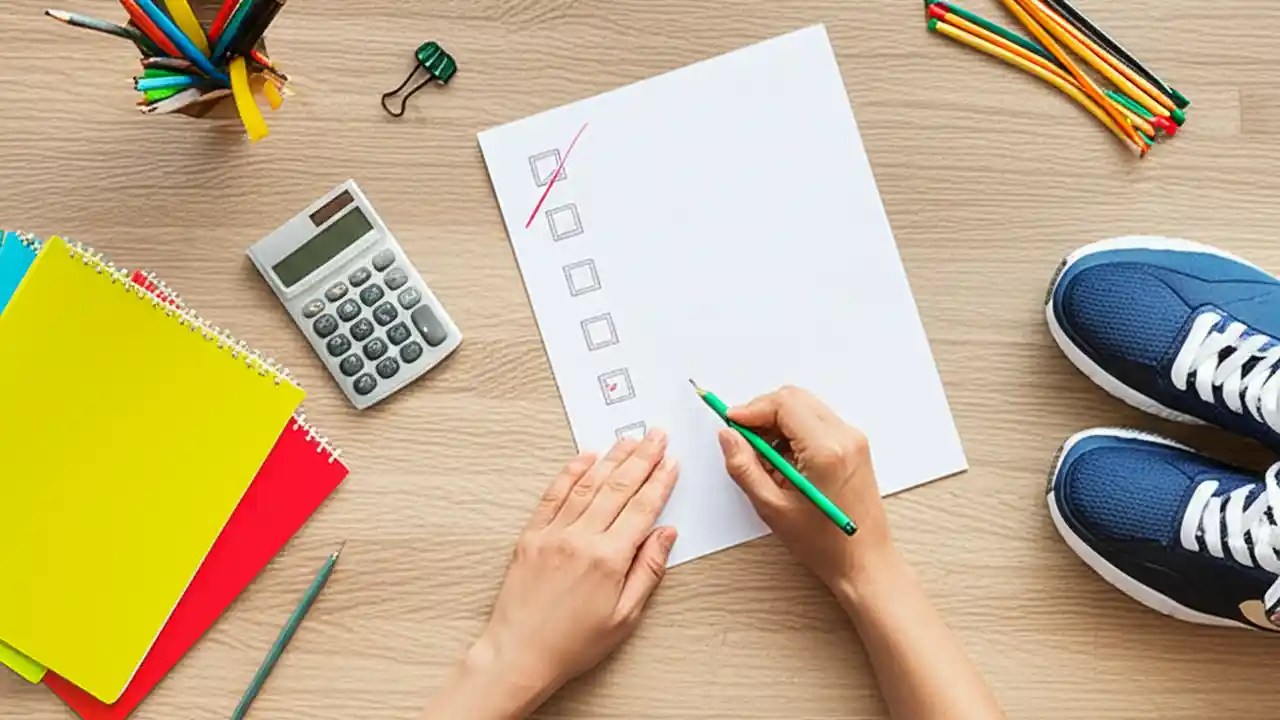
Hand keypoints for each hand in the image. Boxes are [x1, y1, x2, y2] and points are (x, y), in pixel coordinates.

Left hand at [461, 430, 680, 715]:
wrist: (519, 654)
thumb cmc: (574, 643)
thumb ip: (648, 570)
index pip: (643, 508)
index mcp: (609, 559)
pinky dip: (572, 472)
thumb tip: (667, 534)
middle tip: (657, 436)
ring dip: (611, 458)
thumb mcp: (625, 616)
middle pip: (619, 487)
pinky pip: (554, 494)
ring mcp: (554, 533)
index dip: (661, 482)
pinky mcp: (532, 535)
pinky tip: (586, 457)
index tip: (673, 462)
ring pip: (588, 484)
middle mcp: (581, 538)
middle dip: (642, 458)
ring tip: (629, 439)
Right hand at [717, 386, 893, 592]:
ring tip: (764, 458)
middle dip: (763, 413)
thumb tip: (729, 437)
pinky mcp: (855, 447)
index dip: (750, 409)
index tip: (731, 422)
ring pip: (805, 408)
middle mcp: (845, 437)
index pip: (783, 404)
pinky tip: (784, 462)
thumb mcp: (773, 507)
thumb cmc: (826, 544)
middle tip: (743, 439)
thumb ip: (744, 467)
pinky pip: (817, 422)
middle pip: (794, 399)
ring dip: (778, 423)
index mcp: (826, 450)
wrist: (865, 562)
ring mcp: (854, 440)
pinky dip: (794, 432)